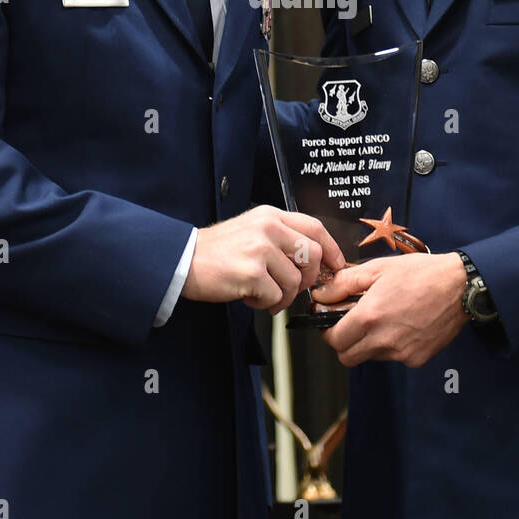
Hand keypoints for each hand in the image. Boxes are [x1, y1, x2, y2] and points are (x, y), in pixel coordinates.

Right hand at [186, 206, 344, 313]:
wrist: (182, 260)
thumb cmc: (216, 251)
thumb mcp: (251, 230)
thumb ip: (280, 239)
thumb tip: (312, 261)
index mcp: (271, 215)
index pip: (315, 227)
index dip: (331, 248)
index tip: (336, 265)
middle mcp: (268, 228)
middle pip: (312, 255)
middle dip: (307, 279)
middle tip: (292, 289)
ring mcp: (260, 249)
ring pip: (295, 281)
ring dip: (282, 296)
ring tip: (261, 294)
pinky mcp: (251, 272)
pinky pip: (275, 297)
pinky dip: (264, 303)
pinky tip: (248, 297)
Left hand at [312, 252, 467, 366]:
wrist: (460, 286)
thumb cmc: (420, 273)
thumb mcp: (378, 269)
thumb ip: (344, 283)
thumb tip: (321, 295)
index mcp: (369, 317)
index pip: (334, 340)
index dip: (330, 331)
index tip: (335, 321)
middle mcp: (383, 340)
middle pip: (348, 357)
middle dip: (346, 343)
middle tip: (354, 324)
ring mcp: (401, 353)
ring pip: (370, 357)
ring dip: (369, 344)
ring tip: (385, 319)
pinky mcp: (417, 359)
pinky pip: (394, 358)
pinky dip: (392, 347)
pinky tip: (404, 325)